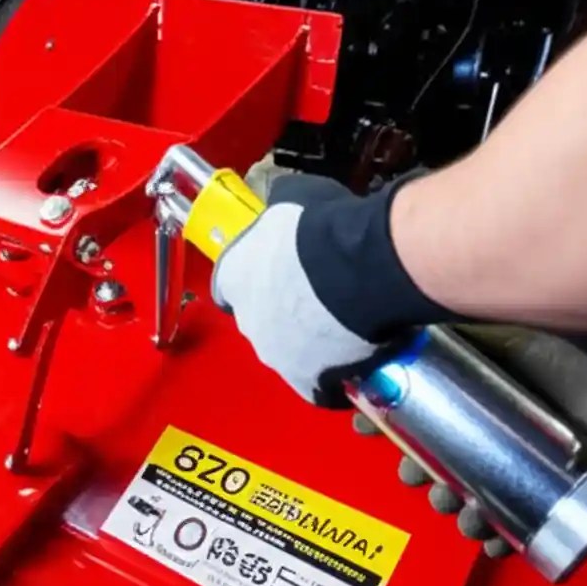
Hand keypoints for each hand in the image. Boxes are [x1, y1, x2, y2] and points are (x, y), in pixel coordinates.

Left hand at [213, 172, 454, 405]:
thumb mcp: (294, 200)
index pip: (228, 284)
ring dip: (312, 344)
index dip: (254, 278)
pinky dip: (335, 378)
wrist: (358, 270)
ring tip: (348, 326)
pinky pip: (318, 385)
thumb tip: (286, 200)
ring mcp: (275, 356)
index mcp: (233, 277)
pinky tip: (357, 361)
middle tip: (322, 296)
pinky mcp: (307, 382)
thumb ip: (281, 209)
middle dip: (287, 311)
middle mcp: (246, 321)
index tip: (274, 273)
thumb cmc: (325, 232)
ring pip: (290, 354)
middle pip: (261, 320)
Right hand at [353, 324, 586, 557]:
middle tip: (420, 478)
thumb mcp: (461, 317)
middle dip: (420, 477)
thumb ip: (405, 322)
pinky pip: (524, 518)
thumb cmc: (539, 325)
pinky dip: (505, 538)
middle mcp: (483, 414)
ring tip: (461, 512)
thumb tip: (350, 350)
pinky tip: (494, 542)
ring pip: (475, 493)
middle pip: (436, 458)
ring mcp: (519, 448)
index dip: (383, 425)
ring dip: (459, 512)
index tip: (369, 432)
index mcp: (456, 378)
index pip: (406, 409)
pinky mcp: (555, 476)